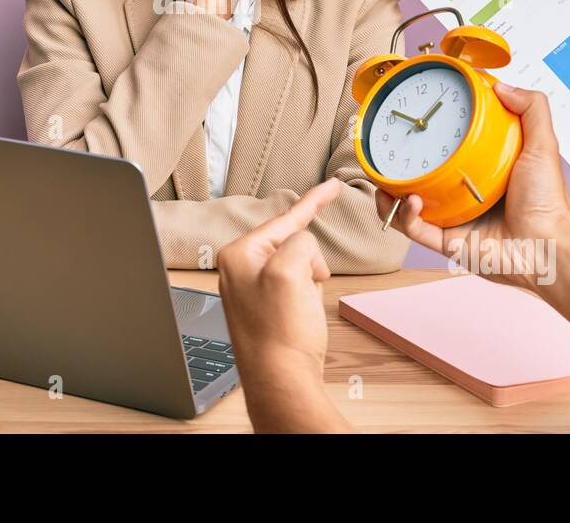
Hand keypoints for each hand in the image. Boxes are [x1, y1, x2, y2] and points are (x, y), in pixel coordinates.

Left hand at [217, 178, 349, 431]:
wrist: (282, 383)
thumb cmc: (281, 334)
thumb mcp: (292, 271)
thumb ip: (299, 242)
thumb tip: (304, 253)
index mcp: (238, 254)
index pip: (283, 218)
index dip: (313, 202)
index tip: (331, 186)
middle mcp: (238, 270)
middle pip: (292, 242)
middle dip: (310, 261)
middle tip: (308, 289)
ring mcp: (251, 290)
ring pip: (298, 265)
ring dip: (310, 280)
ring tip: (300, 310)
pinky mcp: (266, 308)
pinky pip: (297, 286)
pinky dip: (308, 295)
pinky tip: (302, 316)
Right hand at [376, 83, 569, 289]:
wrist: (549, 245)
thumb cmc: (548, 202)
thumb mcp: (542, 145)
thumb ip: (531, 109)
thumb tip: (502, 85)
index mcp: (481, 173)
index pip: (448, 152)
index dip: (428, 139)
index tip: (414, 123)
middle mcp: (464, 196)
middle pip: (421, 178)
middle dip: (397, 167)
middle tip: (383, 153)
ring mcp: (453, 219)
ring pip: (408, 205)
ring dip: (390, 192)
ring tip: (383, 177)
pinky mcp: (447, 242)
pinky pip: (415, 229)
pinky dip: (404, 215)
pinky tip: (409, 199)